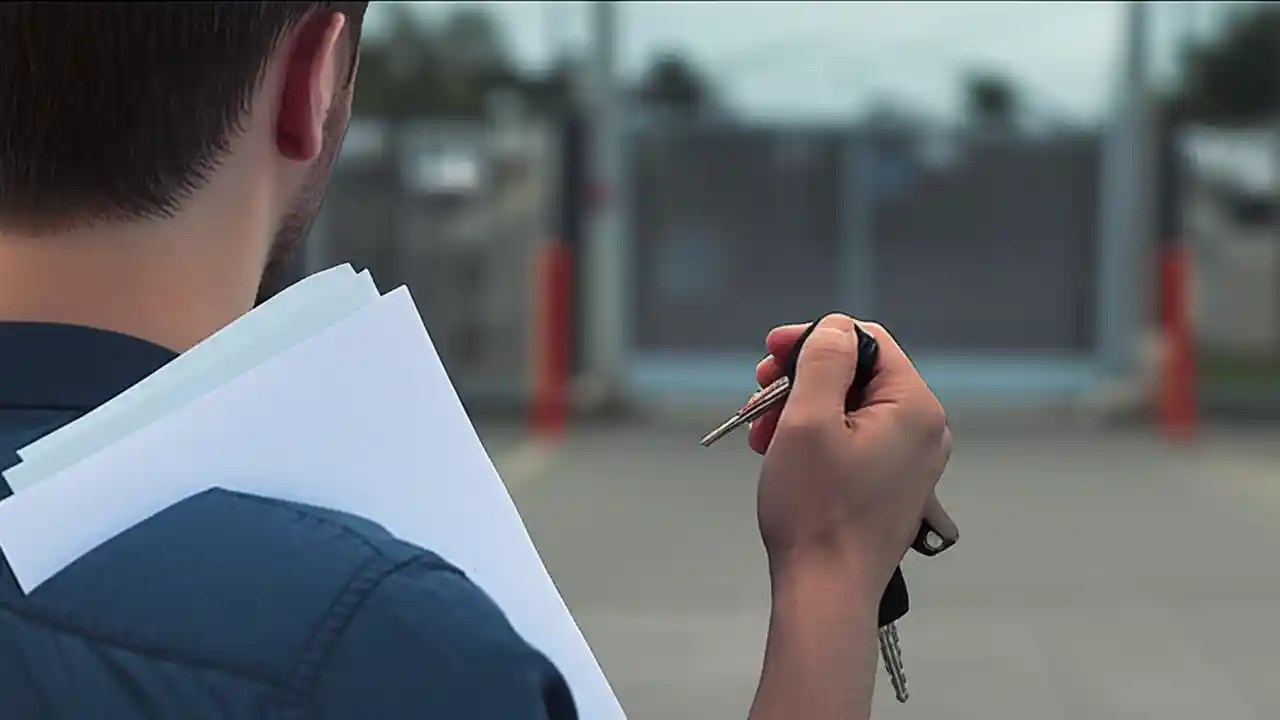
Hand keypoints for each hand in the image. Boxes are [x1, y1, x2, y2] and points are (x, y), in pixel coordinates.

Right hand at [751, 314, 952, 594]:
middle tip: (759, 394)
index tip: (770, 352)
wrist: (826, 591)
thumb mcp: (808, 420)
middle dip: (802, 377)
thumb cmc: (815, 511)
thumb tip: (835, 328)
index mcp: (915, 407)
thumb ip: (825, 359)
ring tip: (762, 433)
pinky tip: (780, 453)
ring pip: (849, 406)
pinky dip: (814, 436)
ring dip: (800, 408)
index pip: (867, 340)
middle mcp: (923, 429)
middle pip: (857, 372)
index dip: (814, 337)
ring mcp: (910, 459)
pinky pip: (852, 438)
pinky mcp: (891, 483)